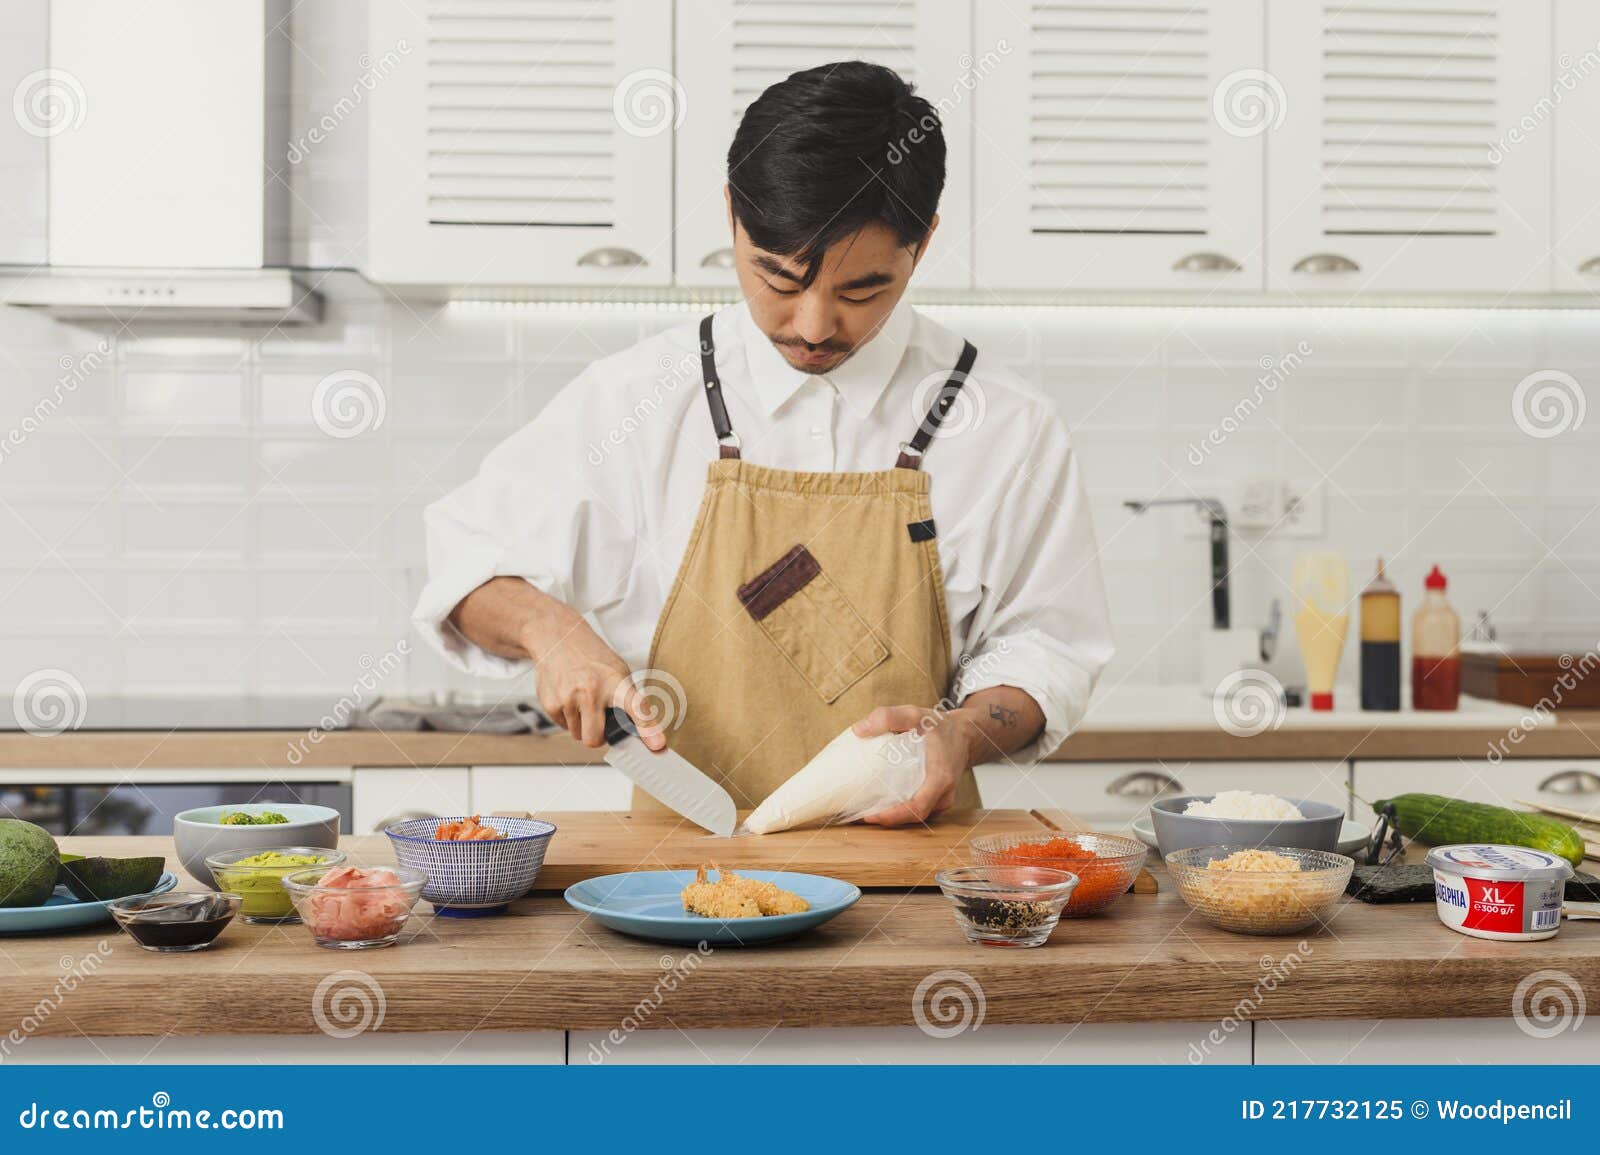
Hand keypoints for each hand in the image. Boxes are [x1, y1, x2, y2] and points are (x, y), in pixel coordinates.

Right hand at [527, 616, 665, 750]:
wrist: (557, 638)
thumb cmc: (592, 658)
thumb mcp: (617, 671)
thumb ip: (627, 701)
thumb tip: (642, 734)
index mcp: (615, 681)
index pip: (636, 707)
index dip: (648, 728)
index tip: (657, 745)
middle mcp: (591, 691)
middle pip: (595, 739)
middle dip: (598, 736)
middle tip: (599, 720)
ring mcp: (568, 698)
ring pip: (578, 735)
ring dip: (582, 725)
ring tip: (581, 700)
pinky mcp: (549, 704)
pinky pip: (563, 727)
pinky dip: (568, 718)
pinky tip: (568, 697)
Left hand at [852, 705, 974, 826]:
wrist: (965, 733)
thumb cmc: (941, 726)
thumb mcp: (915, 714)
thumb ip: (888, 717)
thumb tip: (858, 730)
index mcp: (940, 777)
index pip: (918, 807)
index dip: (893, 816)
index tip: (871, 816)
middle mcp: (944, 794)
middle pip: (913, 816)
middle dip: (886, 819)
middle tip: (859, 814)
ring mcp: (942, 799)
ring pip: (915, 815)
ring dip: (892, 816)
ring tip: (865, 810)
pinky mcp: (937, 799)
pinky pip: (918, 809)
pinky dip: (900, 810)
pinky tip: (880, 803)